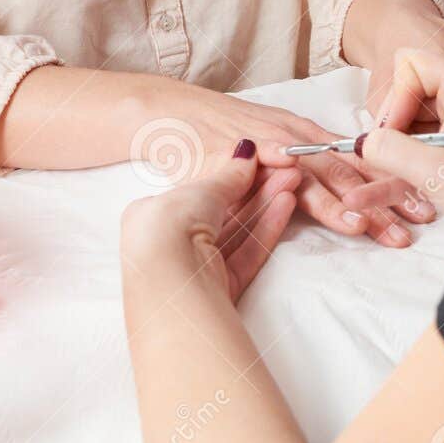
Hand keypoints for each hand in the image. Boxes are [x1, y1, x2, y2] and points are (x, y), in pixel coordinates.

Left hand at [121, 148, 300, 305]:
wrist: (170, 281)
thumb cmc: (169, 229)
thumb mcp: (199, 191)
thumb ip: (227, 175)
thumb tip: (246, 151)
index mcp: (150, 219)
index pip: (196, 194)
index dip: (229, 177)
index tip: (258, 162)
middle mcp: (169, 246)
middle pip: (220, 213)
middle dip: (254, 189)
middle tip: (285, 169)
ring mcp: (194, 271)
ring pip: (235, 233)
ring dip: (264, 205)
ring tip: (293, 183)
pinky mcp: (217, 291)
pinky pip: (244, 255)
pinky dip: (265, 230)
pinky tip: (285, 205)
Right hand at [131, 78, 437, 248]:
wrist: (165, 113)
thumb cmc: (213, 138)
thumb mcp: (264, 153)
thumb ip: (296, 173)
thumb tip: (327, 198)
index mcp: (306, 137)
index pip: (359, 161)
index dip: (393, 181)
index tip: (422, 206)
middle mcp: (298, 136)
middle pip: (353, 168)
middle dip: (389, 196)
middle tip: (421, 222)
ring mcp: (275, 143)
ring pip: (326, 176)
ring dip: (356, 204)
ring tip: (382, 230)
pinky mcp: (249, 153)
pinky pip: (288, 176)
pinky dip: (313, 193)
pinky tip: (335, 211)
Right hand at [341, 43, 443, 233]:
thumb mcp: (435, 170)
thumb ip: (391, 150)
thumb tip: (366, 143)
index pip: (412, 66)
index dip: (393, 100)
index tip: (386, 135)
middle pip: (410, 99)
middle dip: (387, 132)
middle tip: (374, 159)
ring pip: (415, 133)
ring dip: (387, 159)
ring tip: (359, 191)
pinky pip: (426, 157)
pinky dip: (403, 174)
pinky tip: (373, 196)